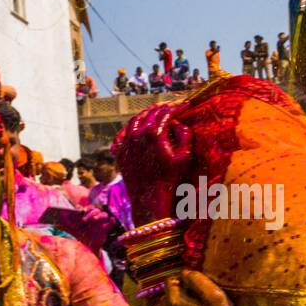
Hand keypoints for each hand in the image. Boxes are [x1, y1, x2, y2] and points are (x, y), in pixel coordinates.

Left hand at [115, 105, 192, 224]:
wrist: (149, 200)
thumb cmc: (170, 180)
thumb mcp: (184, 157)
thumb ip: (184, 134)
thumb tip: (177, 123)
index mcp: (153, 132)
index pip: (166, 112)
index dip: (177, 107)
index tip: (186, 105)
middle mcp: (137, 134)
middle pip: (150, 113)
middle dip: (162, 108)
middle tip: (171, 107)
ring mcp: (126, 143)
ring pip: (135, 120)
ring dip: (147, 114)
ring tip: (155, 113)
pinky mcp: (120, 153)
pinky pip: (122, 134)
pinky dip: (130, 127)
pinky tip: (135, 127)